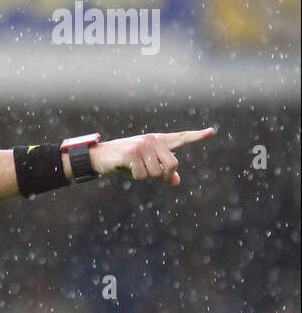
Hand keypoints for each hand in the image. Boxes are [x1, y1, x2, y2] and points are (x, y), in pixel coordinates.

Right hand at [90, 127, 214, 185]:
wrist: (101, 157)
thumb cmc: (124, 163)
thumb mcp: (144, 168)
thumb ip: (161, 173)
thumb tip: (176, 181)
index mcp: (158, 142)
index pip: (181, 138)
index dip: (196, 136)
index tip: (211, 132)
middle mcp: (153, 140)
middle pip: (172, 165)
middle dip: (163, 177)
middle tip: (151, 177)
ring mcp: (143, 145)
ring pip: (156, 173)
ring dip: (146, 178)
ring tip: (134, 169)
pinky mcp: (133, 153)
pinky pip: (142, 175)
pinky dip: (135, 177)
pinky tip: (126, 168)